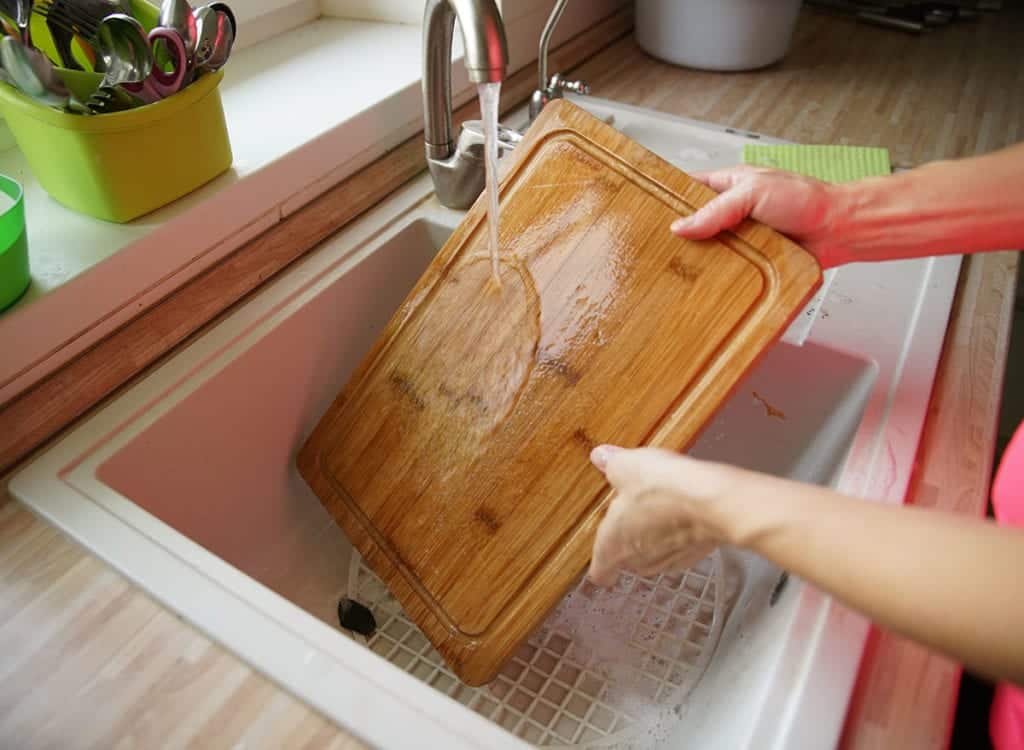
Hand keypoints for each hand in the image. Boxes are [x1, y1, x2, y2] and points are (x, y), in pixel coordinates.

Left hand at [587, 445, 735, 586]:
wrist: (710, 501)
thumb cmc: (661, 489)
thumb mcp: (626, 466)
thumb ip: (611, 464)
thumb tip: (601, 457)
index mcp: (611, 546)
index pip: (600, 572)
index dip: (600, 567)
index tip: (602, 564)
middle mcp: (638, 561)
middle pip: (628, 561)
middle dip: (629, 542)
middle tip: (632, 519)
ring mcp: (668, 561)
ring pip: (654, 556)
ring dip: (655, 539)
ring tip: (659, 512)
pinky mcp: (695, 555)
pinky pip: (680, 549)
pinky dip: (680, 535)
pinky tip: (683, 514)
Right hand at [671, 166, 849, 268]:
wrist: (839, 229)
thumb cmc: (807, 200)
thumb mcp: (754, 193)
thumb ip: (716, 210)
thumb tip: (681, 226)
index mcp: (728, 185)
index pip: (689, 189)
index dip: (669, 199)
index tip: (648, 212)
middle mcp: (732, 212)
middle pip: (695, 224)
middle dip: (681, 236)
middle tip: (659, 249)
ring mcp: (741, 237)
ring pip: (710, 249)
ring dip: (701, 259)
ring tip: (677, 271)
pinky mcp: (752, 260)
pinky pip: (729, 269)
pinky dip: (721, 275)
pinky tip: (707, 283)